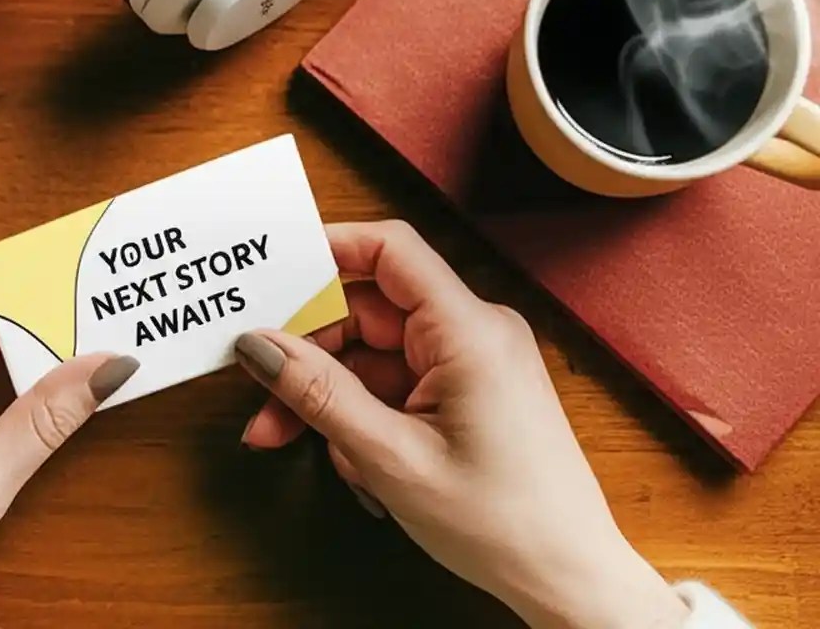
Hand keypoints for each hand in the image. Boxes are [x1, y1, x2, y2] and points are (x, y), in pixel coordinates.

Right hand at [234, 222, 689, 628]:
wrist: (567, 576)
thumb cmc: (502, 522)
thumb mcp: (391, 457)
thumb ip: (319, 393)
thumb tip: (259, 345)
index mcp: (468, 330)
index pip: (389, 251)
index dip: (325, 250)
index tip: (269, 272)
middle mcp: (473, 332)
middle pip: (366, 311)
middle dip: (307, 353)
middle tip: (260, 397)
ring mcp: (471, 362)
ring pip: (371, 353)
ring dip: (327, 393)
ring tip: (289, 439)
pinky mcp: (466, 391)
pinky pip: (394, 383)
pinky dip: (360, 414)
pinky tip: (350, 460)